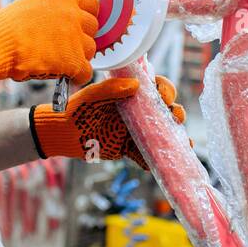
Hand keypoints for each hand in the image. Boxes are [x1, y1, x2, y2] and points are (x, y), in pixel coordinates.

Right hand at [0, 0, 97, 84]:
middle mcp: (73, 16)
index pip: (92, 2)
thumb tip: (57, 16)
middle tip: (66, 44)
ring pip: (90, 50)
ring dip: (79, 56)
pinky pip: (86, 72)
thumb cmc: (6, 27)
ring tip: (61, 60)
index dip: (87, 13)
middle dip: (81, 36)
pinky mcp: (73, 62)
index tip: (80, 22)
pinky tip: (66, 75)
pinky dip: (77, 76)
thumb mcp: (31, 5)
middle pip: (93, 27)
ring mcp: (75, 39)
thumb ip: (51, 9)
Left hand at [29, 75, 184, 166]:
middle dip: (176, 112)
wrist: (63, 134)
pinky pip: (146, 154)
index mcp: (130, 93)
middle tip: (176, 117)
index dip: (165, 90)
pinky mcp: (128, 148)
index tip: (164, 95)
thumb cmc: (76, 109)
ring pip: (161, 133)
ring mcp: (135, 130)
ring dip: (175, 137)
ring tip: (184, 142)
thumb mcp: (92, 95)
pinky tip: (166, 161)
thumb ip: (111, 88)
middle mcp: (137, 111)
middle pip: (164, 110)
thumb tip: (137, 85)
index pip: (155, 88)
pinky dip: (156, 159)